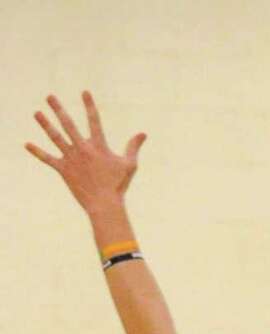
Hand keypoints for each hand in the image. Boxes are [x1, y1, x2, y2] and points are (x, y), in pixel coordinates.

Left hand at [26, 92, 145, 213]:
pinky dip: (37, 152)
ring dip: (45, 124)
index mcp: (98, 146)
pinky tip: (26, 144)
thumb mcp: (129, 165)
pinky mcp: (64, 170)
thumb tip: (143, 134)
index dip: (89, 105)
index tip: (84, 92)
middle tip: (49, 96)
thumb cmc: (118, 186)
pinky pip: (48, 159)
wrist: (105, 205)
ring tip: (36, 113)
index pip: (94, 120)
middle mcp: (82, 149)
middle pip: (68, 124)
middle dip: (58, 109)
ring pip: (55, 137)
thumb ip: (133, 147)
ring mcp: (71, 159)